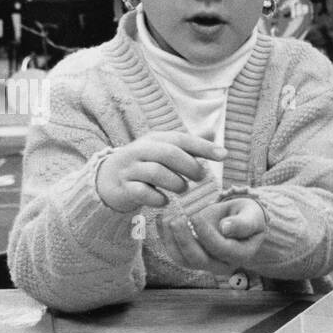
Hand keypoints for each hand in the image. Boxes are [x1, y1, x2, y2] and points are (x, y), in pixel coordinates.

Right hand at [94, 131, 223, 213]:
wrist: (108, 178)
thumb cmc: (144, 163)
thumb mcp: (163, 149)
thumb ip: (187, 143)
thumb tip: (212, 131)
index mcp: (154, 139)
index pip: (181, 138)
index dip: (204, 146)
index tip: (224, 155)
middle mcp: (141, 150)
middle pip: (169, 153)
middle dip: (190, 166)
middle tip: (200, 177)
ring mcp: (130, 169)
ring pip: (156, 172)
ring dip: (175, 183)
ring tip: (182, 188)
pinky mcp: (124, 187)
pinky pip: (142, 192)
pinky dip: (157, 198)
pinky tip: (164, 201)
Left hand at [158, 197, 266, 274]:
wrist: (240, 220)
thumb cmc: (247, 216)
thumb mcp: (252, 216)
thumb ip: (242, 223)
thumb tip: (225, 228)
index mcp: (240, 254)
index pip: (220, 249)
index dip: (206, 234)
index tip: (196, 216)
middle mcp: (222, 265)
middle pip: (198, 260)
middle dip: (184, 240)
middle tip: (176, 219)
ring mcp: (205, 264)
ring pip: (183, 260)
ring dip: (171, 240)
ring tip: (167, 218)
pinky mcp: (192, 259)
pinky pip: (175, 253)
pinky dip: (165, 237)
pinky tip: (161, 220)